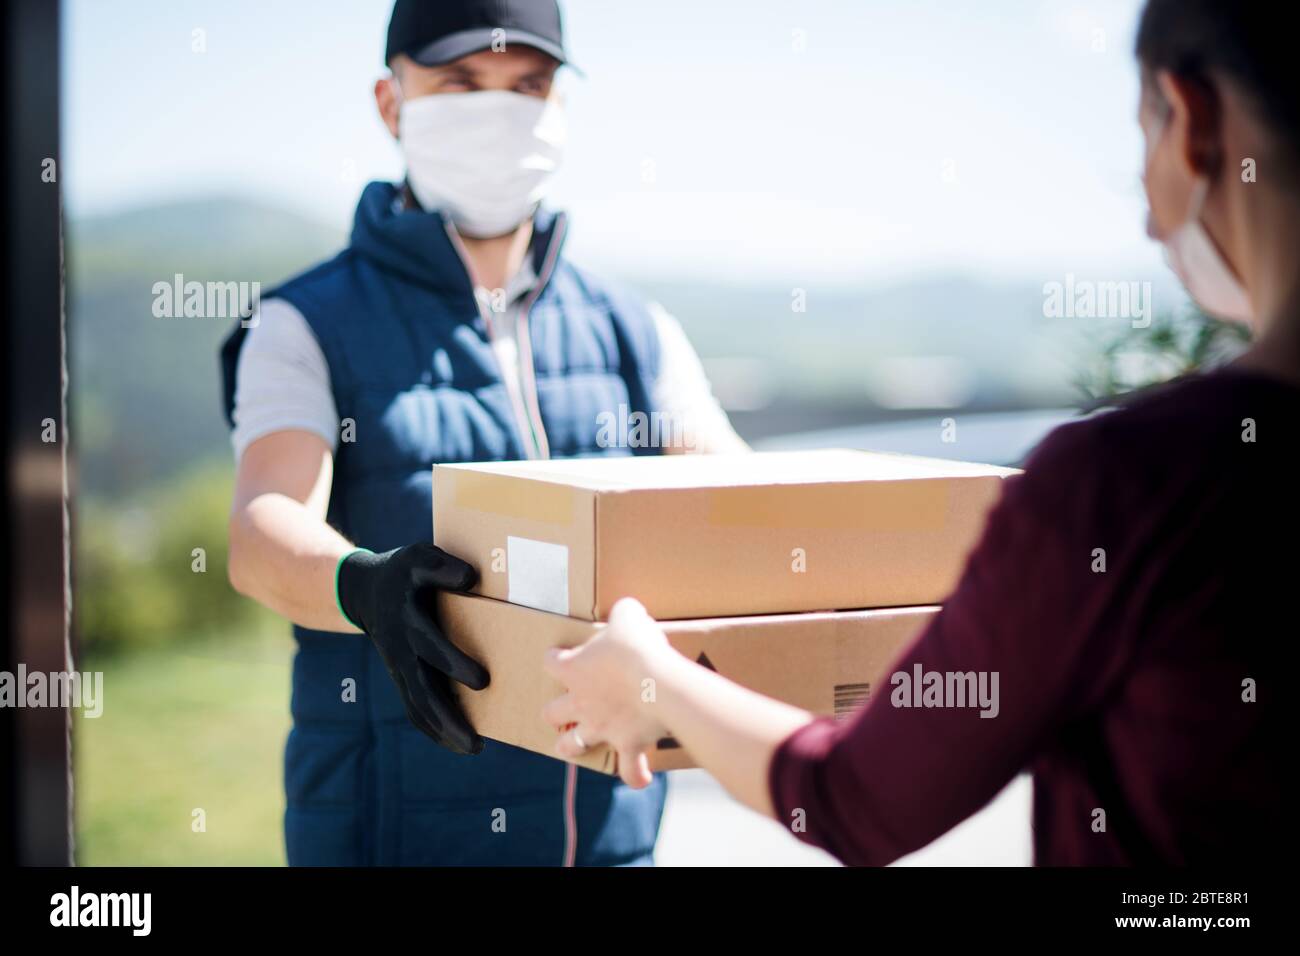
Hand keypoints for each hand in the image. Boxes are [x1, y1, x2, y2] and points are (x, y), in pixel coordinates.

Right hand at [337, 543, 487, 753]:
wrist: (364, 590)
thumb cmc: (402, 571)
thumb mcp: (418, 557)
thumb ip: (442, 565)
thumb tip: (470, 579)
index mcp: (407, 620)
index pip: (430, 646)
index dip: (454, 663)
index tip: (483, 682)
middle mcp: (400, 650)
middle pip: (422, 690)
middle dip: (449, 715)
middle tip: (477, 738)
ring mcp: (399, 667)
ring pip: (418, 706)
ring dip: (443, 730)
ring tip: (474, 748)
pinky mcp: (402, 677)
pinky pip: (415, 709)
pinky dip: (434, 729)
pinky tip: (458, 743)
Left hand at [542, 597, 676, 787]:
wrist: (659, 682)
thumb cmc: (638, 647)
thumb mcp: (629, 616)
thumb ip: (624, 612)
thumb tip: (628, 610)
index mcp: (574, 669)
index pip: (551, 662)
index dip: (555, 658)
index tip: (561, 655)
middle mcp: (580, 702)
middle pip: (552, 713)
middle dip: (555, 712)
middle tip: (568, 705)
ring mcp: (600, 727)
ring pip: (574, 745)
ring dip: (573, 746)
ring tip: (576, 744)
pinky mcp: (627, 745)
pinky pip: (628, 769)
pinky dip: (634, 773)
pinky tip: (639, 775)